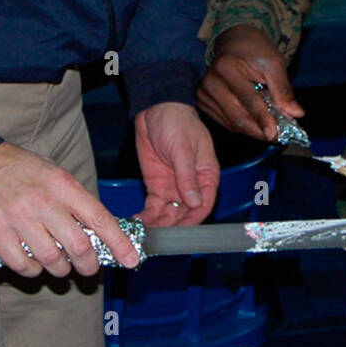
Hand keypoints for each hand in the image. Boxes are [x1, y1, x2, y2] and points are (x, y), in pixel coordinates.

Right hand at [0, 142, 141, 276]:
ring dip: (60, 269)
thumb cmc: (21, 170)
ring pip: (53, 259)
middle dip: (89, 264)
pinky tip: (33, 263)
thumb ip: (75, 201)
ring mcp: (19, 217)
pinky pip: (23, 265)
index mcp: (62, 184)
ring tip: (58, 264)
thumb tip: (101, 232)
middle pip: (79, 246)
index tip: (131, 260)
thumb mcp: (55, 174)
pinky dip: (33, 270)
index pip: (99, 218)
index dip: (119, 243)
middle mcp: (43, 201)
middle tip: (88, 267)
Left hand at [135, 102, 219, 226]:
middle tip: (157, 237)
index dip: (193, 220)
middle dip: (172, 227)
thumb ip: (187, 176)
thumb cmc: (178, 123)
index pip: (204, 205)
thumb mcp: (183, 149)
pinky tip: (138, 224)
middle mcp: (192, 186)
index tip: (180, 232)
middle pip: (185, 214)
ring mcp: (173, 188)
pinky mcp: (157, 187)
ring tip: (144, 234)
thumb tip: (195, 202)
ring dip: (158, 225)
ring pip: (169, 214)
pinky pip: (154, 207)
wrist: (156, 109)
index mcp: (207, 176)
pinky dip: (147, 217)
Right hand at [197, 24, 303, 142]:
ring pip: (231, 123)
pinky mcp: (203, 102)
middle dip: (258, 130)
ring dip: (252, 130)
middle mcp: (210, 82)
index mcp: (226, 67)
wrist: (233, 41)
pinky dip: (242, 126)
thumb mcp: (274, 62)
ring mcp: (203, 93)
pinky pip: (225, 122)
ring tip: (268, 128)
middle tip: (276, 137)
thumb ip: (283, 89)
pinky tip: (254, 123)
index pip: (248, 100)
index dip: (263, 119)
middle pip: (237, 116)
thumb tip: (296, 113)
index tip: (275, 135)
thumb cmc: (255, 49)